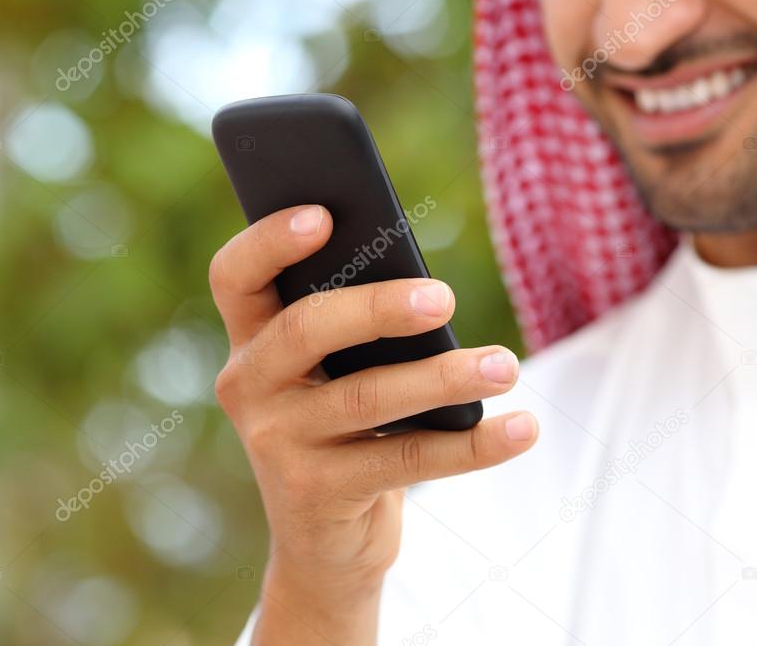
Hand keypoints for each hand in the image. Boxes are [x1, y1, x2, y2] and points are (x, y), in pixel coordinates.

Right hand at [209, 205, 537, 644]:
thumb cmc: (341, 430)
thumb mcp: (332, 375)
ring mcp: (276, 443)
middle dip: (377, 308)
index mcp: (250, 341)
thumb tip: (428, 290)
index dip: (269, 241)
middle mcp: (248, 387)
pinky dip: (472, 445)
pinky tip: (521, 428)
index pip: (235, 277)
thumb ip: (354, 330)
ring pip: (366, 398)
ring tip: (505, 366)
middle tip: (444, 299)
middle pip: (304, 329)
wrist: (324, 542)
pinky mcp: (316, 494)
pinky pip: (404, 461)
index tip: (324, 215)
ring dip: (444, 378)